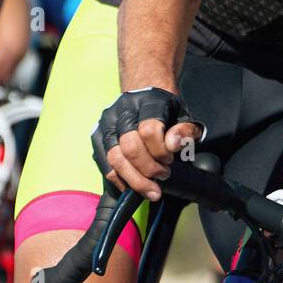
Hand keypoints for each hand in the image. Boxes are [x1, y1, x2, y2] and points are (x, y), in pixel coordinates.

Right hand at [97, 87, 202, 201]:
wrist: (145, 95)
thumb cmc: (167, 110)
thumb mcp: (185, 117)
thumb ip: (185, 131)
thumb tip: (172, 144)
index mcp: (146, 102)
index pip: (149, 131)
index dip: (161, 151)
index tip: (170, 159)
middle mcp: (122, 110)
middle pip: (130, 147)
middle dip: (149, 169)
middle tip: (163, 175)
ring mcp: (106, 124)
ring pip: (114, 159)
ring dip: (135, 179)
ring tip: (151, 187)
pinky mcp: (98, 137)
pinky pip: (105, 165)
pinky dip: (121, 181)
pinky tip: (135, 187)